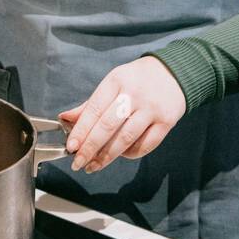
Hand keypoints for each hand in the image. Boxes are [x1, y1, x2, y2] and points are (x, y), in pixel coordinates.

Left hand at [60, 56, 186, 171]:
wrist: (174, 72)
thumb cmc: (137, 79)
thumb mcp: (113, 83)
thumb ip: (91, 104)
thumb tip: (64, 118)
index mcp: (116, 81)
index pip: (95, 109)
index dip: (81, 130)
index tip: (70, 146)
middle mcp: (133, 95)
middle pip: (108, 126)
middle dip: (90, 147)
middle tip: (78, 162)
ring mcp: (151, 109)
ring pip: (126, 138)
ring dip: (107, 156)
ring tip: (93, 166)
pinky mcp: (166, 122)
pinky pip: (145, 145)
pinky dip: (130, 154)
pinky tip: (120, 156)